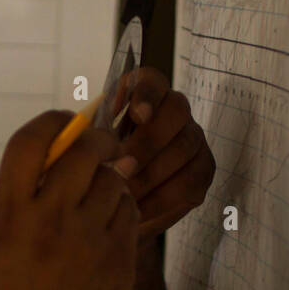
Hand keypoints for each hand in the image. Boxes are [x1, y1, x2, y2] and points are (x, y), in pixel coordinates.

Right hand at [0, 111, 139, 289]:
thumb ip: (22, 197)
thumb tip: (59, 149)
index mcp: (8, 214)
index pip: (32, 140)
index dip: (53, 122)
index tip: (64, 122)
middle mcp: (48, 221)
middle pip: (84, 150)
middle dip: (95, 141)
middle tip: (98, 146)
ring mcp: (87, 241)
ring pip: (114, 181)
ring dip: (110, 180)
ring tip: (96, 202)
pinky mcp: (119, 260)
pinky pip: (129, 213)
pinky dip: (122, 212)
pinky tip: (107, 230)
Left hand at [106, 66, 214, 237]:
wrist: (112, 203)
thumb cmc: (97, 168)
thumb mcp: (86, 149)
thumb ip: (90, 135)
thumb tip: (91, 133)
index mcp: (142, 96)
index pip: (151, 81)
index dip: (147, 94)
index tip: (136, 114)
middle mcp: (173, 111)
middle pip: (176, 110)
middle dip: (149, 141)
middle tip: (123, 167)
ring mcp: (192, 138)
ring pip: (185, 146)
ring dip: (153, 173)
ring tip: (126, 192)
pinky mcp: (202, 169)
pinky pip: (191, 180)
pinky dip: (163, 197)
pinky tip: (140, 207)